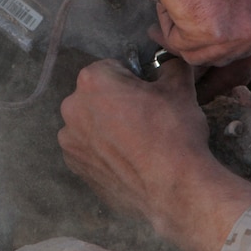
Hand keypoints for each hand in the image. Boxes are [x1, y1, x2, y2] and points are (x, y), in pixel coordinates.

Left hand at [58, 58, 250, 250]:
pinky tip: (126, 161)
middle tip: (144, 119)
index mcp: (92, 81)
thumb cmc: (173, 133)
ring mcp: (69, 139)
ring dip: (106, 128)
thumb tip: (171, 61)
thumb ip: (171, 68)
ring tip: (136, 144)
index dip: (132, 80)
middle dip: (115, 102)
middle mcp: (71, 107)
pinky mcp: (74, 166)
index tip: (147, 96)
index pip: (111, 68)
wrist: (173, 189)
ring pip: (90, 123)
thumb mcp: (180, 90)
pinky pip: (88, 149)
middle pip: (95, 96)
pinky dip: (103, 152)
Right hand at [142, 0, 250, 67]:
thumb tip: (211, 17)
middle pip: (225, 53)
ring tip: (165, 9)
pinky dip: (166, 28)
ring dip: (177, 34)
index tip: (190, 27)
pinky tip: (164, 3)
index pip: (244, 38)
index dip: (213, 35)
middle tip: (169, 28)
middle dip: (194, 41)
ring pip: (201, 54)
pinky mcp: (214, 34)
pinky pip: (180, 44)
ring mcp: (243, 30)